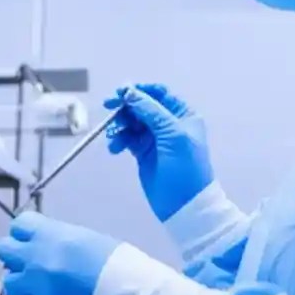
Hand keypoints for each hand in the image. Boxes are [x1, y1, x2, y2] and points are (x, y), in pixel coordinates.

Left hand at [0, 212, 118, 294]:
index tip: (34, 245)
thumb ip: (63, 244)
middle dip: (18, 259)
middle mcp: (38, 261)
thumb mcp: (94, 244)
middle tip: (36, 271)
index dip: (26, 235)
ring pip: (11, 286)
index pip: (20, 226)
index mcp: (54, 237)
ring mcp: (36, 293)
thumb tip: (48, 250)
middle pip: (5, 251)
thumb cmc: (129, 272)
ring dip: (26, 290)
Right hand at [104, 84, 213, 221]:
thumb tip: (131, 93)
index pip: (159, 93)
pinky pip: (126, 138)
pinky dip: (119, 140)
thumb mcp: (173, 135)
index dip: (140, 90)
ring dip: (119, 126)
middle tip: (108, 107)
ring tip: (113, 138)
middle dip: (125, 107)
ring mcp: (154, 138)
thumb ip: (151, 111)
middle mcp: (168, 123)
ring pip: (131, 122)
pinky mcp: (143, 151)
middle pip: (141, 106)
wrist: (184, 204)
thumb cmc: (186, 168)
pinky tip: (115, 148)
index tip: (121, 92)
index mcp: (182, 115)